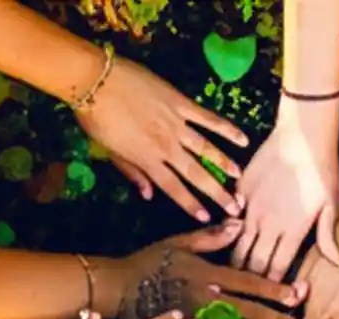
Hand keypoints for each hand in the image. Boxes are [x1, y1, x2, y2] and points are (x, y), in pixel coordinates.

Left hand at [77, 57, 248, 221]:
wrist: (96, 80)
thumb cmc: (97, 117)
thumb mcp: (110, 150)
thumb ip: (132, 172)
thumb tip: (148, 195)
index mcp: (148, 159)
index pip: (173, 188)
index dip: (190, 204)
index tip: (206, 218)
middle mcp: (167, 146)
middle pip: (196, 173)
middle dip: (216, 192)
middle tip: (235, 207)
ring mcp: (176, 124)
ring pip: (206, 148)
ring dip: (225, 163)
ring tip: (239, 176)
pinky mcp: (181, 103)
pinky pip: (207, 118)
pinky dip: (226, 129)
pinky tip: (242, 138)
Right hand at [117, 221, 306, 318]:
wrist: (117, 287)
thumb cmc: (148, 262)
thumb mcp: (178, 243)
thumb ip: (211, 237)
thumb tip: (240, 224)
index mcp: (207, 273)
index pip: (247, 282)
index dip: (273, 289)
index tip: (296, 295)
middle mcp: (204, 298)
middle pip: (246, 311)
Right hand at [234, 119, 338, 281]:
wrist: (303, 136)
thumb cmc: (323, 170)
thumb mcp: (333, 205)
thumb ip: (329, 237)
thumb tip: (338, 264)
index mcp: (291, 232)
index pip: (275, 270)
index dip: (272, 288)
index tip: (269, 298)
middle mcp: (267, 224)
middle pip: (252, 263)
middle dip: (249, 280)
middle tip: (245, 293)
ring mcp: (251, 207)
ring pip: (237, 244)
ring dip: (235, 260)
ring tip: (231, 274)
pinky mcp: (241, 190)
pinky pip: (230, 217)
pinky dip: (228, 230)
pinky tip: (226, 239)